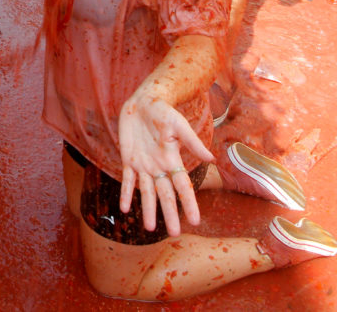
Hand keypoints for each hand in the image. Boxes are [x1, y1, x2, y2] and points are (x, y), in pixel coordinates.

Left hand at [118, 93, 213, 235]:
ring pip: (146, 192)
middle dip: (169, 214)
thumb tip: (211, 158)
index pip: (183, 187)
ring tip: (148, 229)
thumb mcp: (179, 125)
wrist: (144, 101)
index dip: (189, 204)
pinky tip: (124, 208)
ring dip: (147, 209)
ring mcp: (144, 164)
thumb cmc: (164, 111)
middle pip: (165, 195)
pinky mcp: (128, 159)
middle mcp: (159, 166)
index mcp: (173, 160)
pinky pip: (127, 179)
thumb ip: (192, 142)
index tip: (195, 222)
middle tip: (173, 234)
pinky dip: (125, 193)